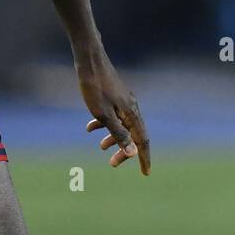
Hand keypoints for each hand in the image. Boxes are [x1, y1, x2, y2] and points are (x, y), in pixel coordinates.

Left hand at [77, 47, 150, 174]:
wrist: (89, 60)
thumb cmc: (95, 87)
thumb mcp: (103, 115)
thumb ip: (118, 134)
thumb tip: (133, 153)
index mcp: (132, 113)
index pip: (142, 141)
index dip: (144, 158)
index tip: (145, 173)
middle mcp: (132, 107)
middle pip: (133, 134)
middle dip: (124, 151)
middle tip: (112, 164)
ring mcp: (123, 101)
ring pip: (122, 125)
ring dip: (113, 138)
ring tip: (101, 148)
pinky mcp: (114, 96)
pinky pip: (113, 115)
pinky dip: (103, 124)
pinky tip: (90, 128)